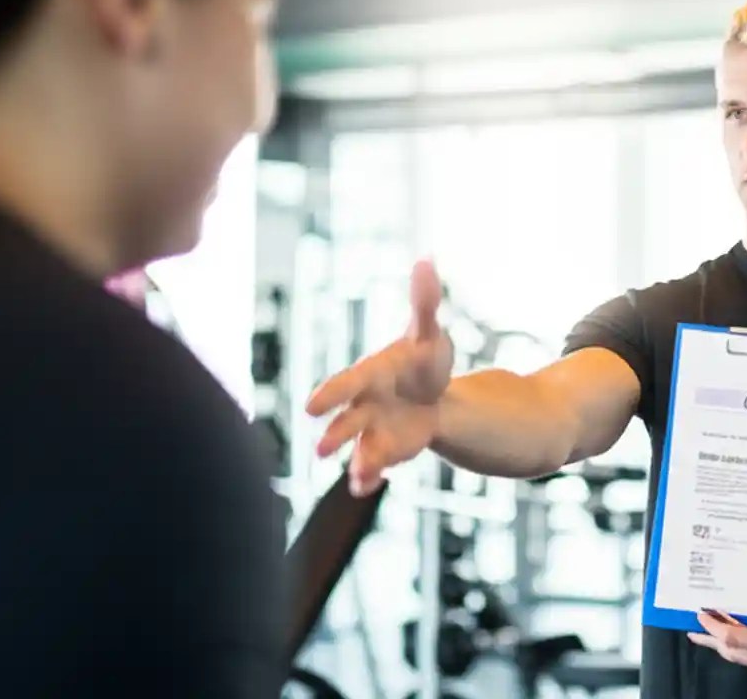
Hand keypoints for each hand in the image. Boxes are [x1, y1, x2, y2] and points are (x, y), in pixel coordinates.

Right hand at [305, 260, 454, 495]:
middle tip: (322, 450)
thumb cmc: (424, 359)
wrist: (433, 393)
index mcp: (369, 375)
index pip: (347, 384)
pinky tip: (366, 487)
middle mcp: (364, 405)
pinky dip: (369, 476)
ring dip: (356, 462)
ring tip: (357, 478)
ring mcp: (374, 431)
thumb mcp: (429, 333)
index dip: (331, 394)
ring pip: (359, 448)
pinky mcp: (387, 451)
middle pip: (346, 420)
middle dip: (336, 434)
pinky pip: (374, 465)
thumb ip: (424, 303)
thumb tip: (426, 259)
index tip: (313, 406)